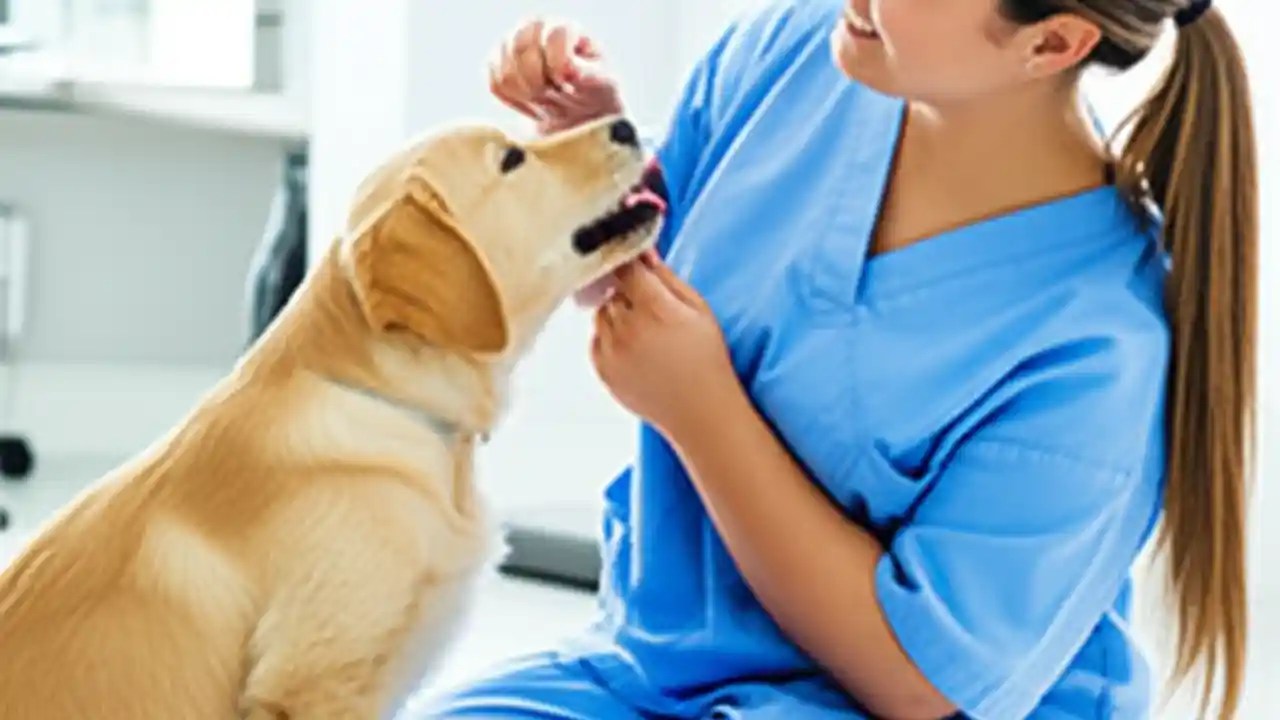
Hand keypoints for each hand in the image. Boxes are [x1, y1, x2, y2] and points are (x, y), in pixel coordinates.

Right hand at [489, 19, 624, 134]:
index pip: (552, 35)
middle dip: (539, 81)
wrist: (578, 110)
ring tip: (547, 99)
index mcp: (563, 26)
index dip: (557, 63)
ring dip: (528, 94)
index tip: (566, 82)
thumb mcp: (603, 83)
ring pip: (506, 72)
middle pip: (522, 48)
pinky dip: (516, 101)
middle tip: (555, 94)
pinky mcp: (496, 65)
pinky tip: (533, 104)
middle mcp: (533, 28)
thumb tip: (570, 70)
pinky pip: (497, 85)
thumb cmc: (593, 90)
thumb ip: (589, 75)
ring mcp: (510, 44)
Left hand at [591, 251, 738, 436]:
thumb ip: (668, 278)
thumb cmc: (706, 358)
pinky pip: (597, 339)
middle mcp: (628, 328)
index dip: (632, 264)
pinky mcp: (603, 370)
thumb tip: (644, 253)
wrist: (700, 411)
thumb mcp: (699, 310)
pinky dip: (609, 338)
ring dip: (616, 313)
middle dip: (627, 291)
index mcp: (655, 308)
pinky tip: (635, 348)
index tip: (638, 266)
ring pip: (601, 313)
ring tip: (643, 330)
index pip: (627, 268)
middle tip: (648, 306)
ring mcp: (612, 351)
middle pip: (612, 290)